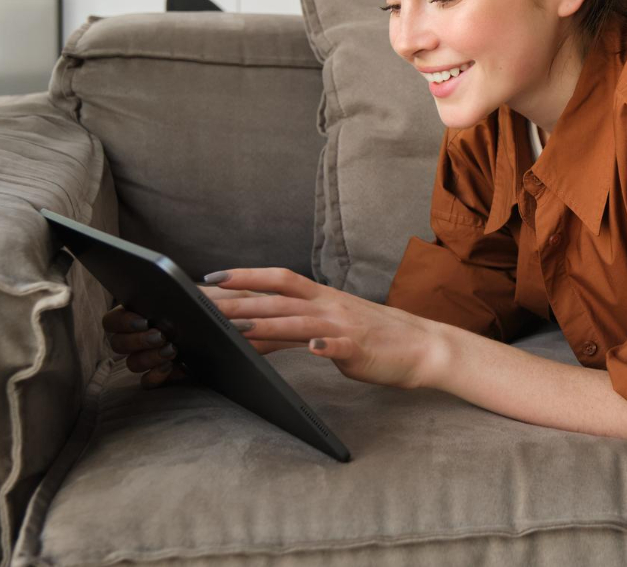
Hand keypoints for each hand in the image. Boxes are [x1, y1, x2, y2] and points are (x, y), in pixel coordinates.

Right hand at [102, 286, 263, 389]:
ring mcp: (148, 357)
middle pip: (118, 343)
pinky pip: (147, 382)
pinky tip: (171, 368)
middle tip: (160, 335)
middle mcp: (139, 337)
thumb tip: (189, 292)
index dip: (122, 321)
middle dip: (136, 340)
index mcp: (140, 312)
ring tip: (171, 349)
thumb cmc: (217, 307)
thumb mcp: (206, 296)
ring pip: (131, 363)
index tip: (144, 320)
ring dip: (148, 357)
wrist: (237, 332)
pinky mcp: (161, 375)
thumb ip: (190, 293)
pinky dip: (156, 376)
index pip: (113, 320)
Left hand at [200, 268, 444, 389]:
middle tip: (203, 303)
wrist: (423, 346)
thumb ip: (292, 329)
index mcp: (322, 298)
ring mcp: (345, 326)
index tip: (210, 278)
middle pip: (278, 299)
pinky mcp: (361, 349)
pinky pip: (341, 346)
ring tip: (236, 328)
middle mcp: (329, 306)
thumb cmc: (373, 337)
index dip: (244, 277)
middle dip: (238, 301)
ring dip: (267, 324)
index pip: (278, 280)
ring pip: (300, 321)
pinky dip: (325, 346)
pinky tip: (312, 348)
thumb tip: (249, 335)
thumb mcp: (329, 329)